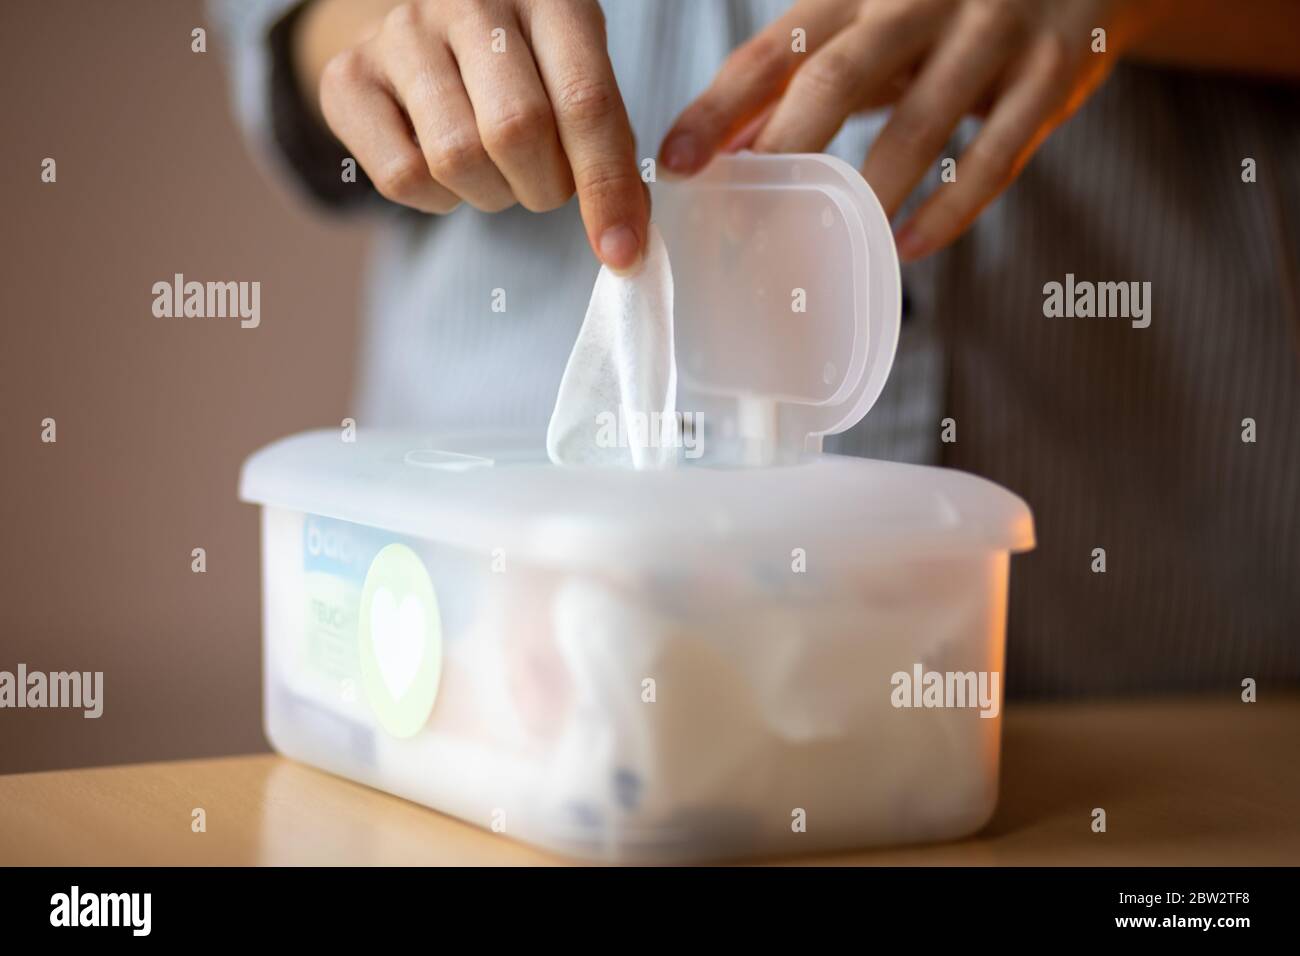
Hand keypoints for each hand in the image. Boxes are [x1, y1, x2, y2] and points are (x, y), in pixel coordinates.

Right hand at [303, 0, 647, 269]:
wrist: (424, 28)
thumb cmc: (522, 63)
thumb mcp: (578, 77)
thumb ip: (609, 143)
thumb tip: (626, 239)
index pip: (585, 102)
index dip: (607, 186)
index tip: (622, 251)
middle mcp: (468, 0)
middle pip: (516, 131)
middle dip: (544, 188)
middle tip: (546, 185)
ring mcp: (400, 33)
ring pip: (457, 158)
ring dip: (491, 194)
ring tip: (496, 170)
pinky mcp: (348, 77)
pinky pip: (402, 177)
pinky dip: (438, 199)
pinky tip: (446, 169)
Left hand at [659, 0, 1168, 259]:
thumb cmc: (951, 6)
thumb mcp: (873, 26)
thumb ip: (803, 78)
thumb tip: (727, 150)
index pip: (775, 49)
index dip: (719, 107)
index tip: (674, 164)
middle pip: (837, 78)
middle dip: (784, 156)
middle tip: (745, 226)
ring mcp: (992, 31)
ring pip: (919, 123)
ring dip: (868, 194)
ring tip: (830, 253)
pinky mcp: (1055, 69)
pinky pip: (998, 152)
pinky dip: (951, 208)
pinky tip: (910, 248)